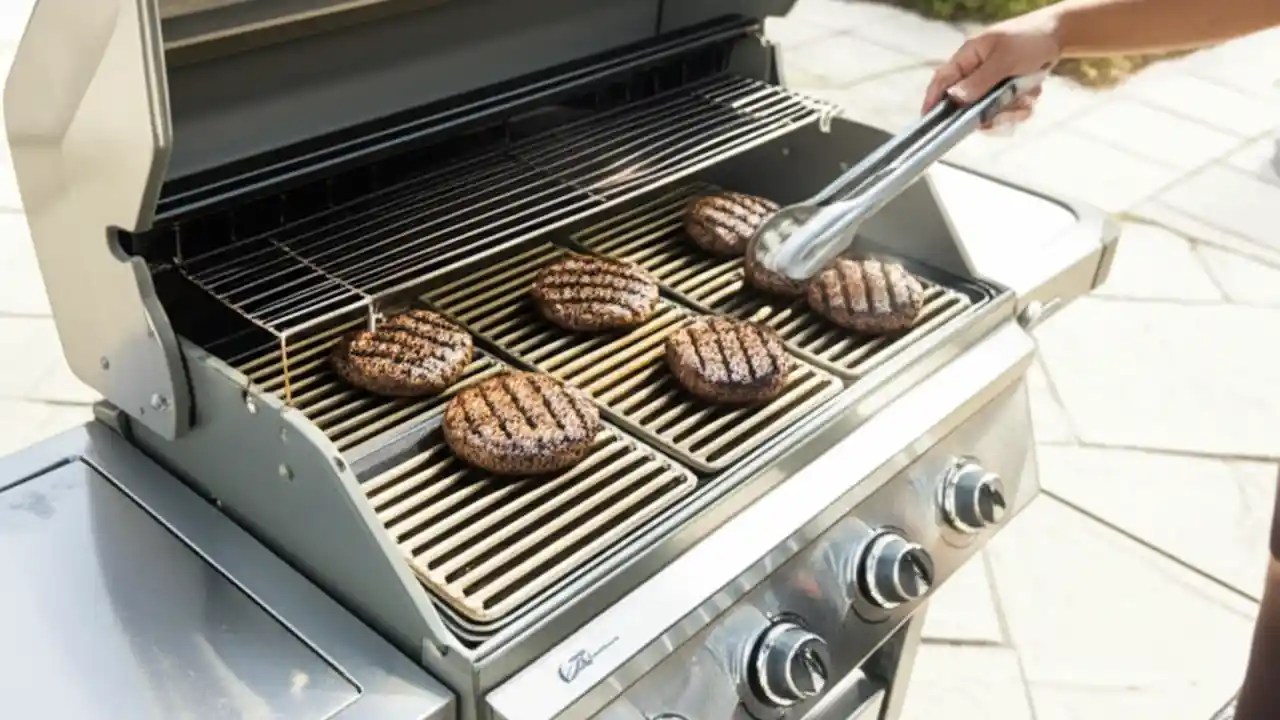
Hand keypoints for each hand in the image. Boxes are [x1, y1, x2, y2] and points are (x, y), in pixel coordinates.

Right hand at [922, 12, 1062, 128]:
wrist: (1060, 35)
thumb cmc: (1030, 38)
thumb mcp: (1005, 59)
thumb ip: (980, 81)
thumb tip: (954, 98)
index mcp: (968, 57)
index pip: (942, 81)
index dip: (933, 101)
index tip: (928, 121)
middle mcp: (975, 73)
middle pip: (967, 105)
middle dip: (990, 112)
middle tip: (1008, 111)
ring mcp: (990, 85)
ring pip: (989, 112)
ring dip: (1011, 110)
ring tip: (1028, 97)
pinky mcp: (1005, 93)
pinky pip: (1006, 112)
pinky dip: (1021, 108)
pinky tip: (1033, 94)